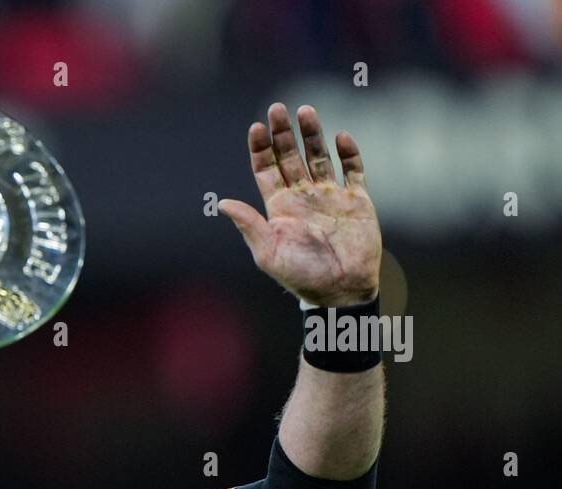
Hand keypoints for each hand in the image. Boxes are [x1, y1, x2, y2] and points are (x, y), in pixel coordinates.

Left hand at [220, 103, 380, 307]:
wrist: (341, 290)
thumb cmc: (301, 277)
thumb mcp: (269, 252)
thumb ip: (249, 225)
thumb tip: (222, 203)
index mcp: (280, 208)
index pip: (266, 171)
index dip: (261, 149)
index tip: (256, 127)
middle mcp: (303, 198)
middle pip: (290, 157)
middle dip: (283, 133)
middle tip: (278, 108)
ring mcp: (330, 196)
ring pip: (320, 157)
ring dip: (312, 135)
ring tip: (306, 111)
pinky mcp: (357, 200)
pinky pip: (354, 170)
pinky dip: (349, 153)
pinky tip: (341, 137)